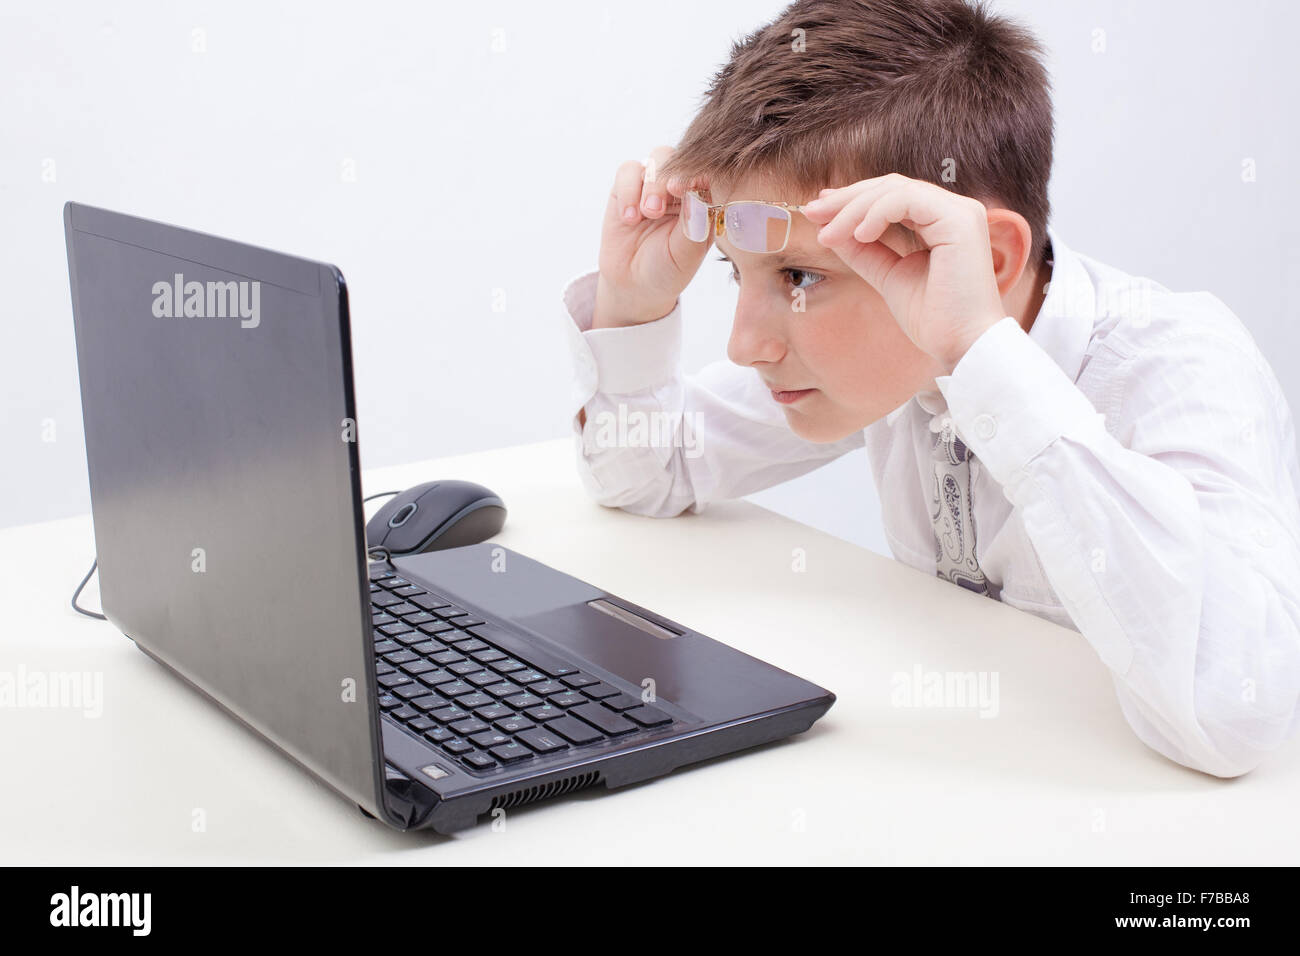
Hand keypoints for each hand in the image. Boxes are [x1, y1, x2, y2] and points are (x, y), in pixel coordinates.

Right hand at [591, 146, 712, 327]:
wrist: (634, 284)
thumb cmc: (668, 269)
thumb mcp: (685, 253)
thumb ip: (693, 223)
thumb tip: (696, 194)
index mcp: (703, 200)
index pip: (706, 173)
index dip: (697, 175)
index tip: (685, 189)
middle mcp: (680, 187)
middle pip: (680, 159)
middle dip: (669, 177)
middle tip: (660, 206)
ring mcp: (653, 184)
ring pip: (656, 158)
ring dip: (651, 185)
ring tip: (647, 214)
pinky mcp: (627, 187)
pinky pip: (627, 171)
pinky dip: (628, 191)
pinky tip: (629, 218)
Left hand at [801, 174, 1007, 373]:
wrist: (961, 345)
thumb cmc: (933, 318)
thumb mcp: (888, 276)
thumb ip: (864, 251)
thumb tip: (830, 229)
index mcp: (940, 221)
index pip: (891, 195)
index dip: (853, 199)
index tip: (819, 211)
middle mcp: (953, 210)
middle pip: (890, 186)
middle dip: (846, 199)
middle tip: (812, 213)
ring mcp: (959, 212)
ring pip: (895, 190)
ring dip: (854, 208)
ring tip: (828, 234)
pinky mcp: (959, 220)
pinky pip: (907, 200)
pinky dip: (877, 213)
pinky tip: (859, 235)